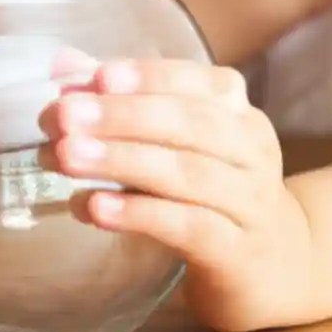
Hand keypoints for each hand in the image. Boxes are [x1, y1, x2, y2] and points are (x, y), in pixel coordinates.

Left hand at [39, 59, 314, 331]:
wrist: (269, 264)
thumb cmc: (206, 191)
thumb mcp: (170, 142)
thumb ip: (120, 102)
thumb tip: (63, 67)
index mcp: (237, 111)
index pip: (197, 82)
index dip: (148, 77)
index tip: (98, 77)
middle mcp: (252, 149)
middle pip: (188, 125)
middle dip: (121, 116)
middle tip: (63, 117)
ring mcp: (250, 201)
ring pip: (186, 174)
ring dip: (121, 161)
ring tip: (66, 156)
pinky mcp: (237, 251)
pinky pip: (188, 227)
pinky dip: (138, 214)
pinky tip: (95, 207)